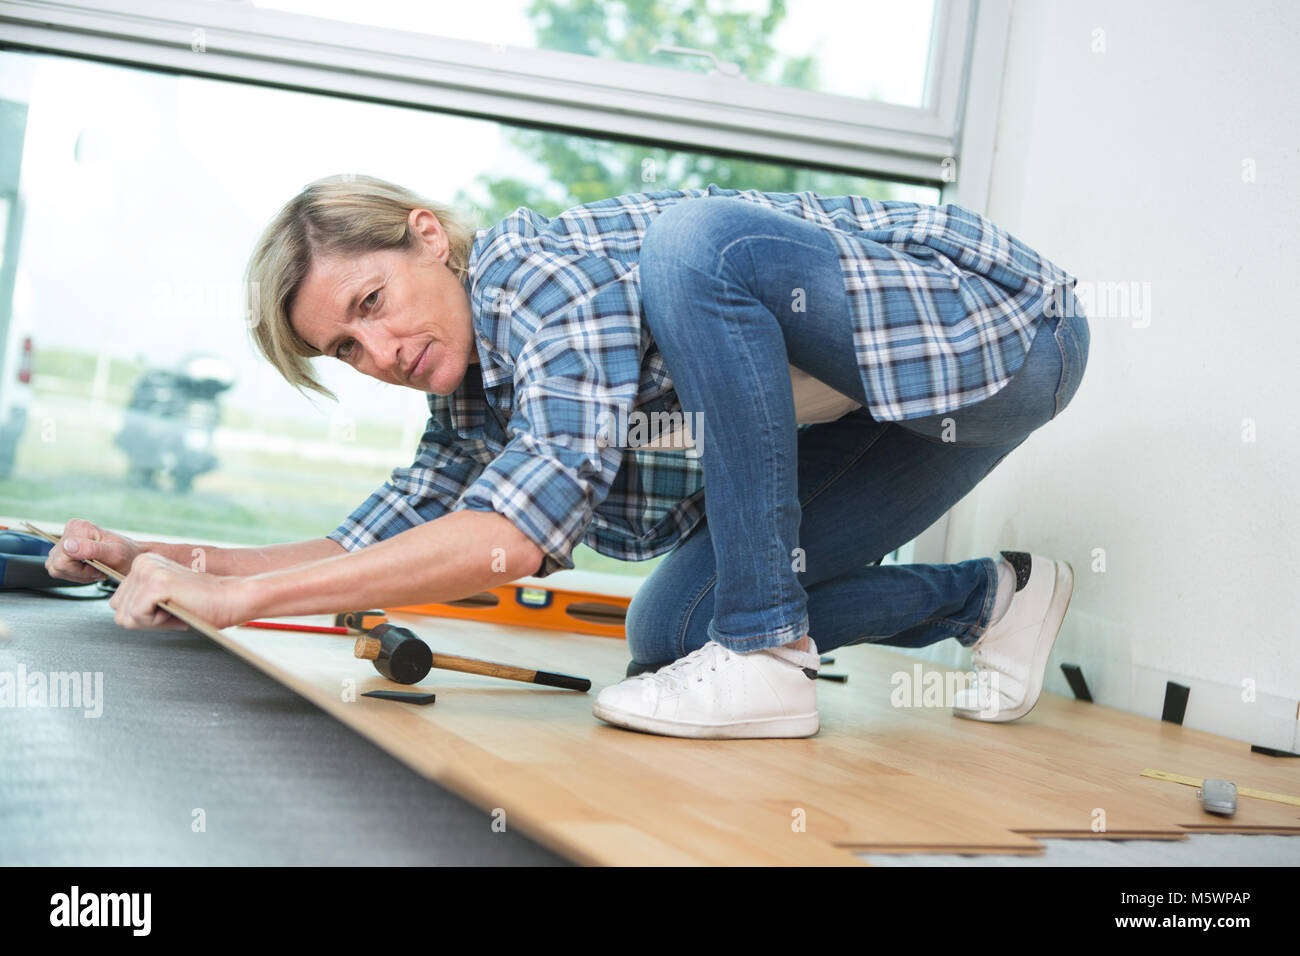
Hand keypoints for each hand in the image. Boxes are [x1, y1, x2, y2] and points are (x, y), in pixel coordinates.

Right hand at [45, 518, 143, 582]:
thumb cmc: (127, 555)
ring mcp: (64, 540)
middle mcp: (70, 530)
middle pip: (57, 565)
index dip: (80, 570)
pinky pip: (58, 569)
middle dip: (79, 573)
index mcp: (79, 527)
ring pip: (56, 568)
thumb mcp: (115, 554)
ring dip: (78, 575)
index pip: (62, 559)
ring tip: (96, 569)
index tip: (98, 567)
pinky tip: (90, 569)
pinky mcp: (62, 549)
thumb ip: (91, 550)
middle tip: (99, 569)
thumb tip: (67, 546)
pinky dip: (75, 574)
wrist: (132, 555)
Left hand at [108, 552, 249, 630]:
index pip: (119, 602)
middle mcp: (142, 563)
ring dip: (152, 621)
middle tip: (173, 609)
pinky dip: (158, 622)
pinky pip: (138, 617)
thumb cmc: (204, 603)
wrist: (230, 598)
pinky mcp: (155, 584)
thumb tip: (120, 612)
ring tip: (176, 608)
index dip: (143, 614)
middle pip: (118, 610)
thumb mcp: (163, 597)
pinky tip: (176, 608)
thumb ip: (139, 599)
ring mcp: (147, 572)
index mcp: (143, 563)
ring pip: (126, 616)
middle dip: (144, 619)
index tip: (168, 607)